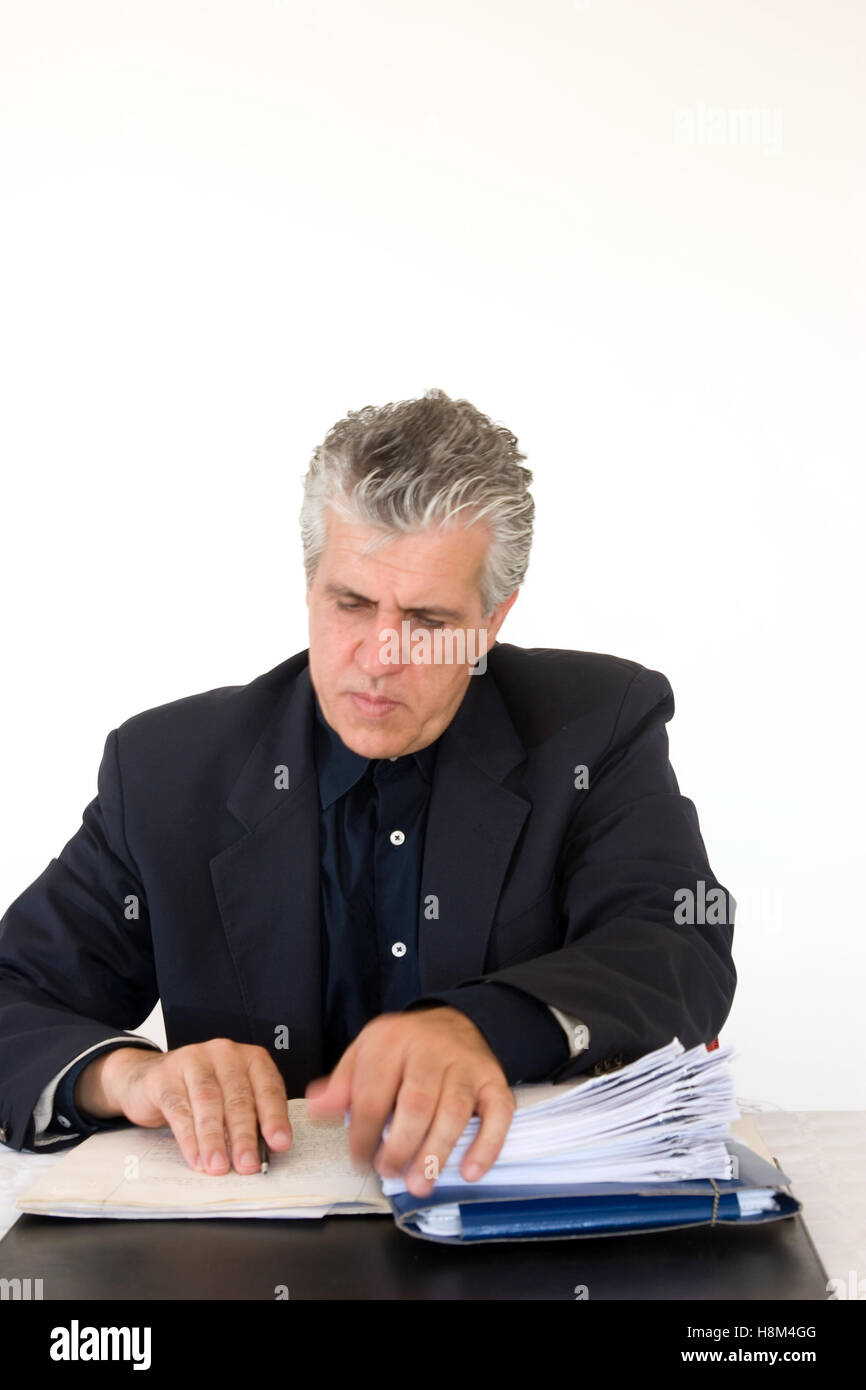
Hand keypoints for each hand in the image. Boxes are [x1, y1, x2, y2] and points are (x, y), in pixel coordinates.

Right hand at [75, 1040, 292, 1174]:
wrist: (151, 1078)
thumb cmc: (202, 1093)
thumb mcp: (232, 1099)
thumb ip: (251, 1118)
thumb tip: (266, 1151)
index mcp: (250, 1058)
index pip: (268, 1087)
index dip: (274, 1117)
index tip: (280, 1143)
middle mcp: (224, 1053)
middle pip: (238, 1097)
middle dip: (244, 1135)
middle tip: (248, 1164)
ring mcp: (193, 1060)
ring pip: (208, 1102)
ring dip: (215, 1139)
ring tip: (219, 1166)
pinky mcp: (165, 1076)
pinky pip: (179, 1109)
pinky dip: (188, 1138)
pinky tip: (195, 1158)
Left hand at [305, 1007, 514, 1197]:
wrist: (455, 1020)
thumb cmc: (405, 1047)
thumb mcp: (365, 1053)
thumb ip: (341, 1084)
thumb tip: (318, 1110)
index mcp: (392, 1040)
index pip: (373, 1093)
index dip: (363, 1134)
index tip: (360, 1160)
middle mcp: (431, 1049)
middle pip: (416, 1104)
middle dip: (400, 1147)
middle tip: (389, 1173)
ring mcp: (466, 1064)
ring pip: (455, 1111)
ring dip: (436, 1153)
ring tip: (420, 1182)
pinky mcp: (494, 1079)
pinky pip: (497, 1113)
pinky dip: (486, 1144)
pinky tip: (469, 1171)